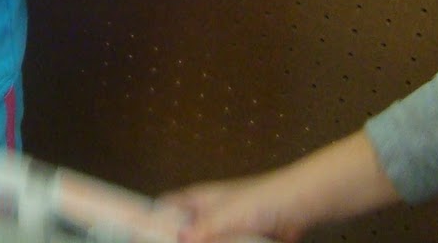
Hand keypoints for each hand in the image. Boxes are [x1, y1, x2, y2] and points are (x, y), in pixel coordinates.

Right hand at [164, 166, 317, 242]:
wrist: (297, 207)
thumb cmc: (261, 199)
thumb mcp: (227, 215)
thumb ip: (203, 229)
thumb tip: (178, 239)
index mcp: (198, 200)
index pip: (165, 207)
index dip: (151, 219)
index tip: (140, 236)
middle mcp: (207, 215)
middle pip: (182, 232)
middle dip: (174, 239)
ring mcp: (223, 230)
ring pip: (202, 242)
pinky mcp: (239, 242)